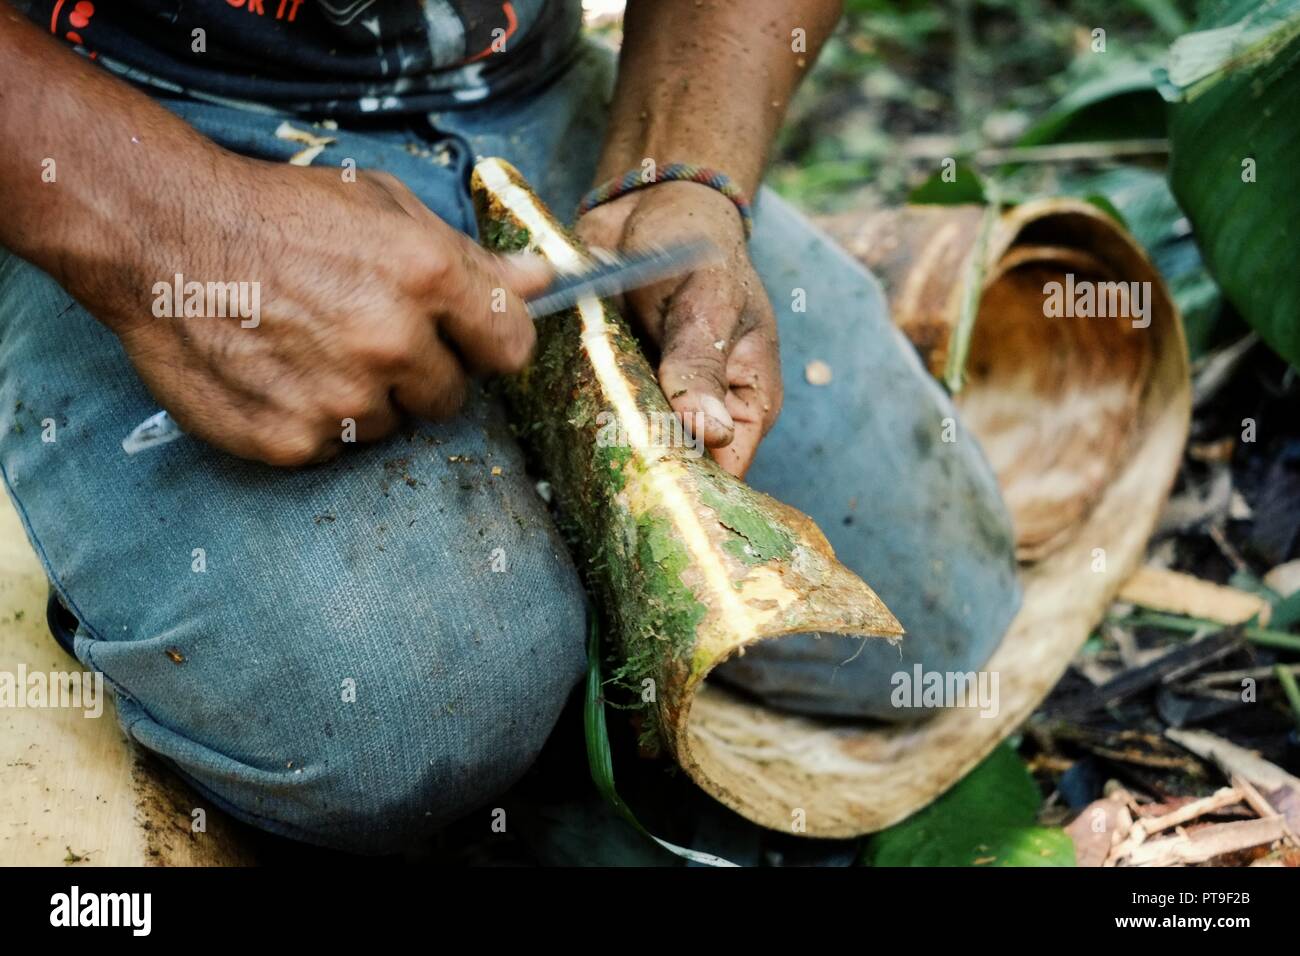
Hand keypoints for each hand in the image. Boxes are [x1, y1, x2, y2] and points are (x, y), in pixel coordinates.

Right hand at [72, 155, 548, 465]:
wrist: (162, 238)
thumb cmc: (277, 214)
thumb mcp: (382, 208)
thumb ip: (468, 256)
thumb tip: (542, 281)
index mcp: (427, 276)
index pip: (512, 347)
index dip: (488, 344)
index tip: (466, 340)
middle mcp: (392, 342)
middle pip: (451, 396)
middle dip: (420, 372)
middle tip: (363, 334)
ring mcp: (342, 399)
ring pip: (390, 425)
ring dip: (365, 399)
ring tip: (310, 348)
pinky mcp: (294, 441)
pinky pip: (334, 449)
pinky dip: (314, 422)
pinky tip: (280, 376)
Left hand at [576, 182, 780, 477]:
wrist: (648, 205)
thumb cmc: (697, 246)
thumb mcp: (707, 302)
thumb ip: (702, 364)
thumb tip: (712, 432)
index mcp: (747, 401)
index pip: (727, 472)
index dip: (694, 491)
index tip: (652, 497)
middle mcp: (703, 410)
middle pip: (676, 467)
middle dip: (641, 470)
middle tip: (604, 470)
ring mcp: (657, 401)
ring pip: (631, 446)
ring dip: (603, 443)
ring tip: (577, 442)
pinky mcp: (616, 385)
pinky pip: (595, 416)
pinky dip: (578, 415)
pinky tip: (558, 416)